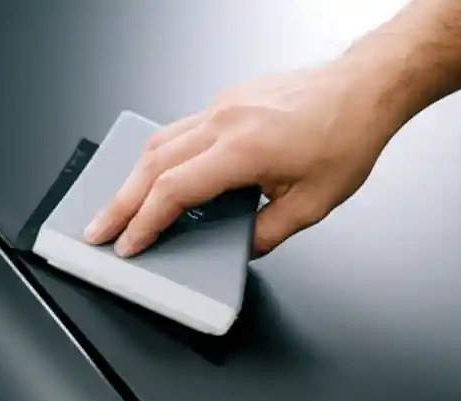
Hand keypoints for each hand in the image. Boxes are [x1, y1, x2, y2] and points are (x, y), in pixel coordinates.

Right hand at [83, 61, 400, 257]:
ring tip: (117, 207)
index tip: (128, 245)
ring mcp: (223, 105)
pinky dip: (160, 157)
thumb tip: (238, 250)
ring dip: (133, 177)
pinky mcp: (228, 100)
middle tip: (97, 230)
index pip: (174, 190)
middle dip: (119, 202)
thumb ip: (268, 233)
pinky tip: (157, 177)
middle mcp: (225, 121)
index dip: (144, 222)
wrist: (363, 90)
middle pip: (152, 163)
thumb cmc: (346, 136)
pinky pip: (180, 129)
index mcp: (243, 149)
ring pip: (160, 142)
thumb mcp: (313, 205)